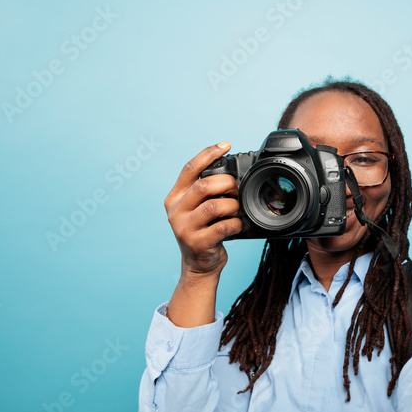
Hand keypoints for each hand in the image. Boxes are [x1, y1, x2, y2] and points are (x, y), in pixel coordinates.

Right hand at [164, 142, 241, 277]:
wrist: (198, 265)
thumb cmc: (203, 231)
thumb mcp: (196, 209)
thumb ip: (204, 190)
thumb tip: (230, 170)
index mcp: (175, 197)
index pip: (190, 169)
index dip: (208, 154)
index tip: (225, 146)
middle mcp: (176, 211)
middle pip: (203, 186)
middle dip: (227, 184)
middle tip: (236, 190)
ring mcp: (184, 228)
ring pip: (213, 206)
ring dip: (233, 206)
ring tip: (236, 210)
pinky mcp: (197, 243)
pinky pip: (222, 227)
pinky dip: (235, 224)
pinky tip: (236, 225)